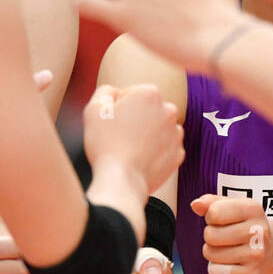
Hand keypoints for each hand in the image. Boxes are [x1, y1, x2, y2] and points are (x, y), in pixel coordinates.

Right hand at [83, 83, 183, 197]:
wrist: (121, 180)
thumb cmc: (105, 143)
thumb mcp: (94, 109)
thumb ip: (105, 92)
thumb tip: (115, 93)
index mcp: (150, 94)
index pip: (131, 94)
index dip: (117, 108)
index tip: (111, 122)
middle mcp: (169, 110)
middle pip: (147, 110)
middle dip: (135, 119)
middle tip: (120, 136)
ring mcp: (176, 133)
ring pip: (158, 128)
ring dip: (146, 134)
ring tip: (130, 148)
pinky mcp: (178, 154)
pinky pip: (164, 147)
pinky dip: (154, 151)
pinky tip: (140, 158)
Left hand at [191, 193, 272, 273]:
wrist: (271, 249)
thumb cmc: (245, 225)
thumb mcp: (233, 206)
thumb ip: (211, 202)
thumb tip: (196, 205)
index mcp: (253, 209)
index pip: (214, 212)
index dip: (211, 217)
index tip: (222, 220)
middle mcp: (258, 231)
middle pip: (210, 235)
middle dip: (210, 235)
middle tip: (224, 236)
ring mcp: (256, 254)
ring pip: (211, 253)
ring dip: (212, 252)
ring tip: (227, 249)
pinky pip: (215, 271)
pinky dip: (216, 268)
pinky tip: (229, 262)